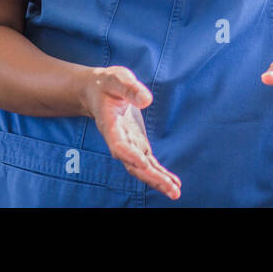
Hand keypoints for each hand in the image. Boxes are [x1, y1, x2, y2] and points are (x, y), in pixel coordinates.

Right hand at [80, 66, 181, 199]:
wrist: (97, 91)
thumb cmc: (107, 84)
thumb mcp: (117, 79)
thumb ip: (130, 88)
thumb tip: (147, 99)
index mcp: (110, 126)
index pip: (119, 146)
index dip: (130, 156)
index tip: (144, 164)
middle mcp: (118, 140)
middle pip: (133, 165)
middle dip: (151, 177)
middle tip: (170, 189)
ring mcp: (129, 144)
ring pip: (142, 168)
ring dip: (158, 180)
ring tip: (175, 192)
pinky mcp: (137, 144)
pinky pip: (148, 163)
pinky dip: (159, 173)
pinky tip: (173, 183)